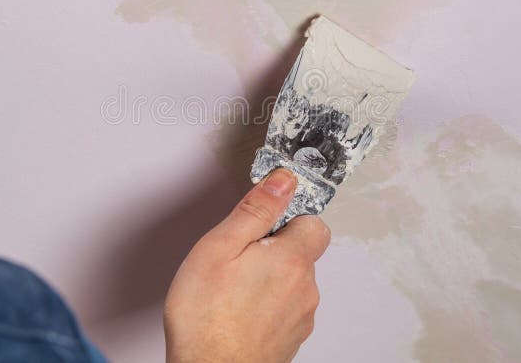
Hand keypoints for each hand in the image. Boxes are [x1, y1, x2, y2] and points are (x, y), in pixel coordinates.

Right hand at [163, 168, 330, 362]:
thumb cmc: (206, 318)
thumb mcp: (219, 248)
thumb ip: (256, 210)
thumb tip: (283, 181)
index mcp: (292, 260)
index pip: (314, 222)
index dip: (287, 218)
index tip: (262, 223)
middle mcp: (305, 289)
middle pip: (302, 253)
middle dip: (275, 250)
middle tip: (238, 260)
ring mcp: (301, 318)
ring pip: (293, 282)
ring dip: (270, 279)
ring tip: (233, 290)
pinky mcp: (291, 339)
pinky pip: (286, 309)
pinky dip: (268, 306)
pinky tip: (239, 311)